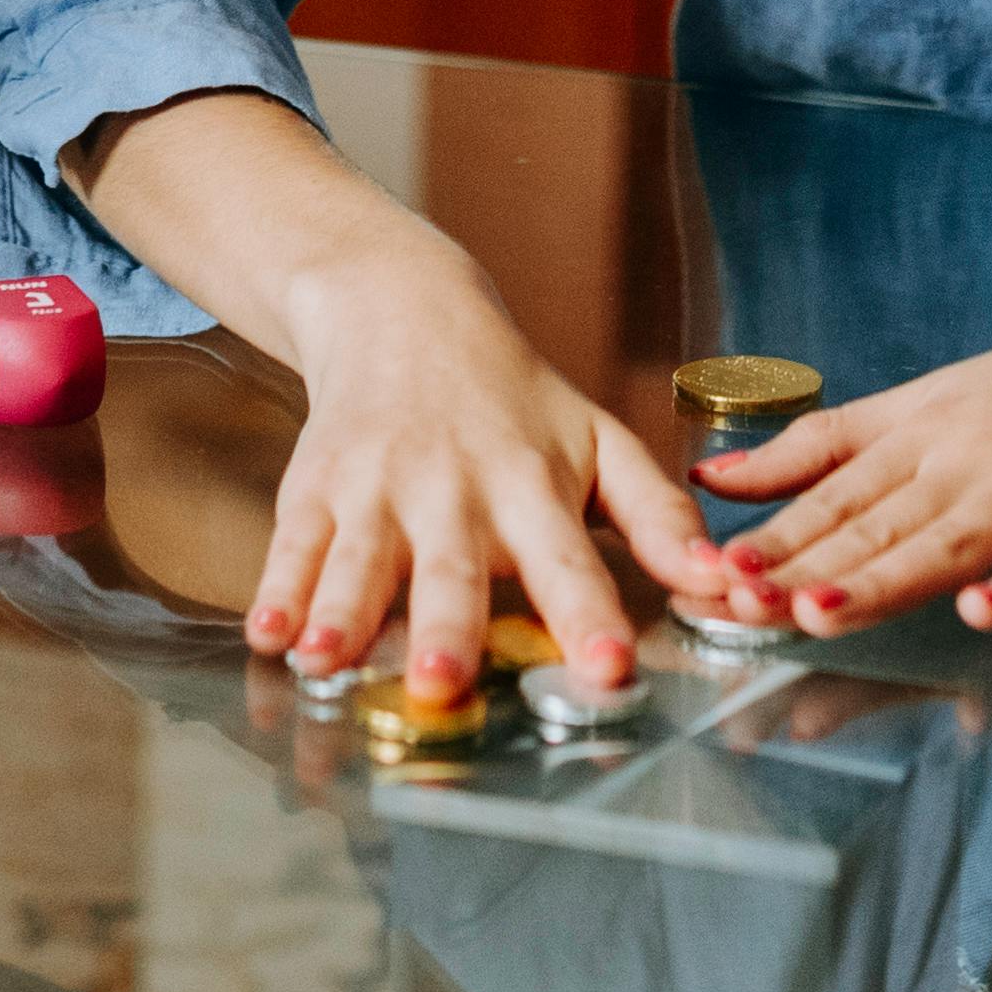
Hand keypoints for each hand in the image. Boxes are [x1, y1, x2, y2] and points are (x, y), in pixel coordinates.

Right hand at [70, 88, 725, 696]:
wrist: (404, 310)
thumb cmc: (515, 399)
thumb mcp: (599, 441)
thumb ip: (658, 516)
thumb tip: (723, 584)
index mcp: (532, 483)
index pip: (569, 557)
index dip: (589, 614)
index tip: (608, 667)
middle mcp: (454, 488)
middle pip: (452, 566)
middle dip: (446, 625)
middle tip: (443, 682)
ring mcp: (378, 487)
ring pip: (361, 558)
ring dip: (345, 612)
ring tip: (329, 663)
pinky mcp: (316, 486)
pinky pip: (293, 543)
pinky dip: (278, 588)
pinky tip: (269, 634)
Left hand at [692, 236, 991, 637]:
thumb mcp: (941, 398)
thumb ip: (840, 442)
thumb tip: (726, 476)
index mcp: (922, 426)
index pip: (824, 475)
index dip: (760, 522)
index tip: (693, 559)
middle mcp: (963, 453)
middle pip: (868, 518)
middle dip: (793, 565)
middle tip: (725, 604)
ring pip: (942, 541)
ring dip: (879, 581)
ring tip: (816, 614)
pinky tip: (982, 616)